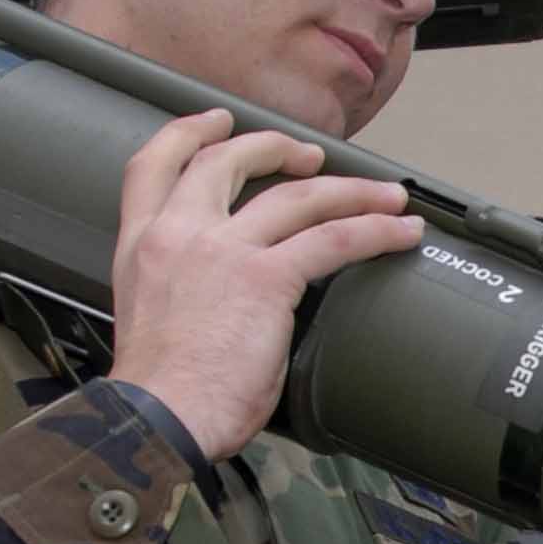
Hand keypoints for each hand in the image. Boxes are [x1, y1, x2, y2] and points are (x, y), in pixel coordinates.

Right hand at [105, 108, 422, 460]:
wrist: (157, 420)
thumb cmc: (160, 394)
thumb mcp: (154, 321)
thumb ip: (188, 293)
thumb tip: (231, 303)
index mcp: (141, 247)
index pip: (151, 167)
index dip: (186, 135)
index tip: (212, 123)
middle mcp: (179, 235)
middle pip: (228, 161)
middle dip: (274, 146)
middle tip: (308, 154)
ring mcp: (224, 250)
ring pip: (297, 196)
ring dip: (347, 188)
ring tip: (381, 193)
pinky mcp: (267, 277)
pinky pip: (335, 239)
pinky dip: (377, 230)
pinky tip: (401, 232)